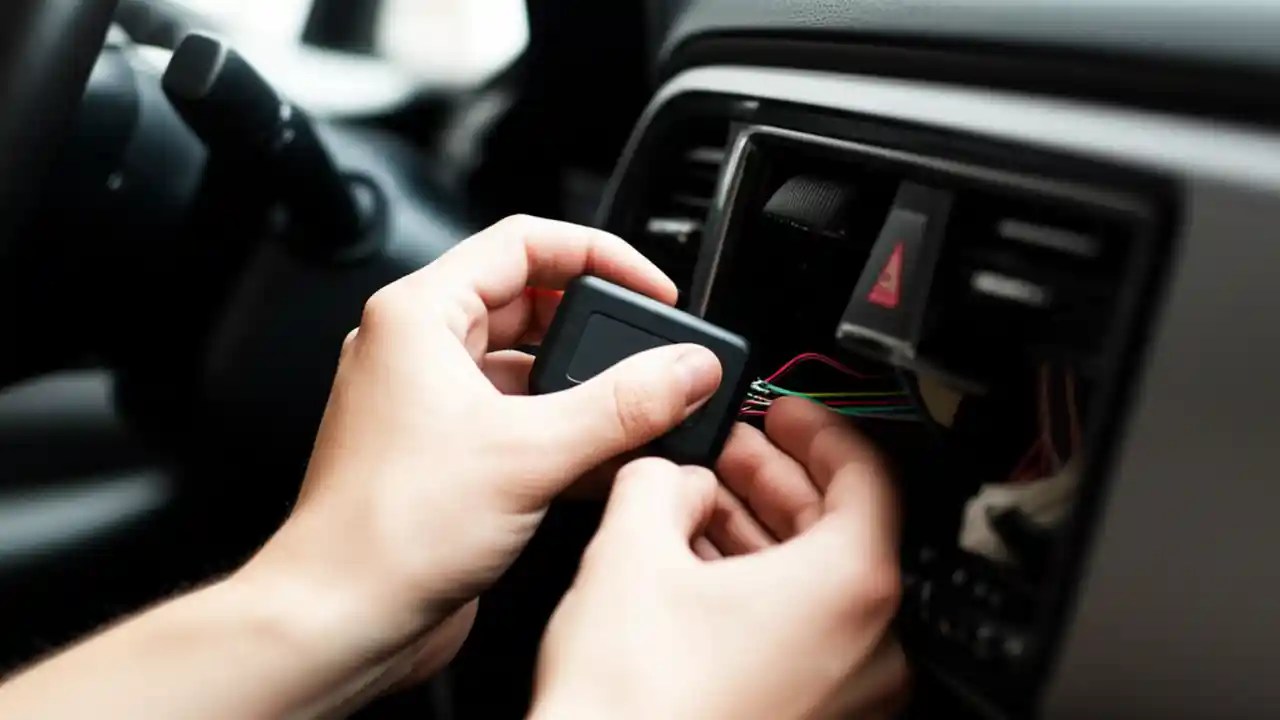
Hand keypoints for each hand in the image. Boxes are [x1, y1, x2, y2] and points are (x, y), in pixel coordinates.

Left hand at [238, 216, 724, 686]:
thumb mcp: (529, 454)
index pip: (523, 242)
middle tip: (656, 354)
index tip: (651, 289)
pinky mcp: (448, 455)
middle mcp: (420, 351)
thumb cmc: (385, 533)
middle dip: (599, 331)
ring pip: (530, 369)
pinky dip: (569, 433)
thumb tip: (685, 368)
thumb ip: (622, 406)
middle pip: (531, 304)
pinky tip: (613, 461)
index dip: (599, 255)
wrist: (341, 621)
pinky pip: (522, 421)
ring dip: (589, 390)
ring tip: (645, 413)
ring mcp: (431, 404)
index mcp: (419, 317)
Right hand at [531, 397, 907, 719]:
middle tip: (726, 450)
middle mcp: (871, 649)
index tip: (785, 410)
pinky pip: (804, 637)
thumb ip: (658, 481)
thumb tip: (669, 477)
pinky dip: (761, 594)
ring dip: (760, 534)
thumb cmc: (633, 708)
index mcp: (851, 589)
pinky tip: (700, 572)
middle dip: (775, 480)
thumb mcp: (629, 551)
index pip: (867, 474)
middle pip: (842, 530)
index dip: (818, 427)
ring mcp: (848, 697)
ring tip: (697, 505)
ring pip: (817, 587)